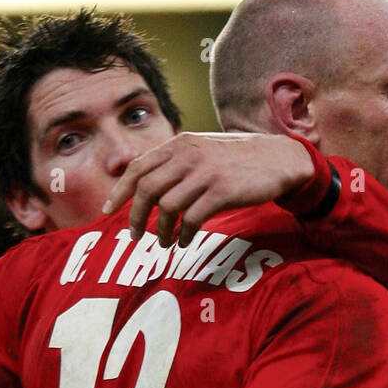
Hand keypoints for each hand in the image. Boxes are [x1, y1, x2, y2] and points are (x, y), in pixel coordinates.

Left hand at [102, 132, 314, 247]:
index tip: (108, 211)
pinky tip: (185, 242)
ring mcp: (206, 172)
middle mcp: (189, 155)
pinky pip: (192, 219)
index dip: (119, 191)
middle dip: (136, 216)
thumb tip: (146, 186)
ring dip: (162, 231)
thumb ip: (176, 162)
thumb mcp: (203, 151)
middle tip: (135, 236)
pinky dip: (184, 235)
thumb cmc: (238, 160)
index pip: (138, 167)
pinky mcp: (222, 191)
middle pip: (147, 189)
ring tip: (165, 243)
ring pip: (167, 207)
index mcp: (180, 143)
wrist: (279, 158)